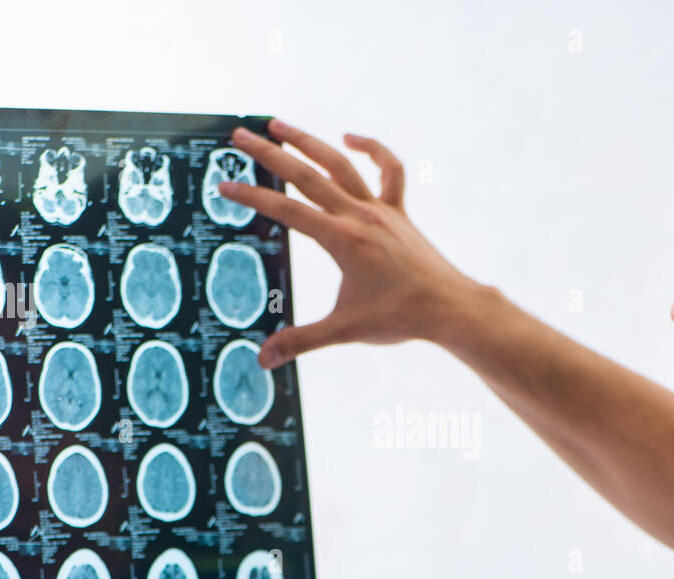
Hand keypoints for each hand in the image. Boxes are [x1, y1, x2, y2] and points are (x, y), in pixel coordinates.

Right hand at [220, 118, 490, 368]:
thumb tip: (264, 358)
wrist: (448, 307)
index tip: (225, 185)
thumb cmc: (401, 317)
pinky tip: (350, 138)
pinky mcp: (399, 213)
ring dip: (309, 141)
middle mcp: (360, 216)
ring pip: (340, 164)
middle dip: (270, 153)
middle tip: (241, 135)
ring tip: (280, 125)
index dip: (252, 198)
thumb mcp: (345, 329)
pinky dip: (372, 149)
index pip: (287, 211)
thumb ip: (301, 341)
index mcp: (343, 240)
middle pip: (307, 175)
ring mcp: (381, 210)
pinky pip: (389, 170)